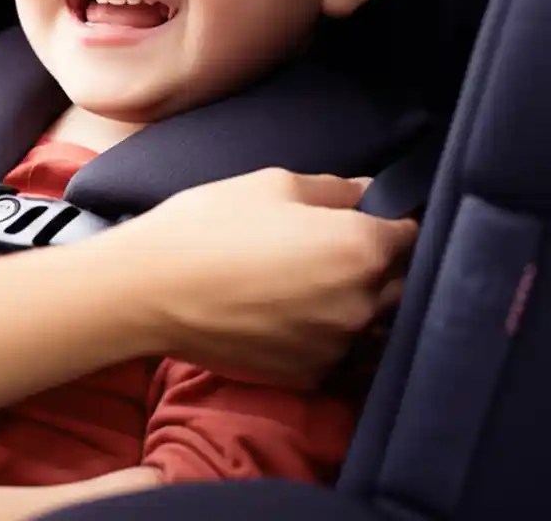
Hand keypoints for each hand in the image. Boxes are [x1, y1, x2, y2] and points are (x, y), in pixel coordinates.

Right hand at [102, 168, 417, 388]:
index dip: (390, 224)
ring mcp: (338, 345)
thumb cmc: (205, 227)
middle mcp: (363, 303)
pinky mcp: (309, 374)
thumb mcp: (270, 184)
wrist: (147, 291)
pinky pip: (336, 352)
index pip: (412, 235)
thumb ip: (334, 189)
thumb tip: (367, 193)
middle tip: (325, 251)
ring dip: (351, 305)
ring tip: (302, 286)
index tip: (365, 221)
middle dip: (375, 266)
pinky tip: (282, 314)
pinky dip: (321, 335)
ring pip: (370, 322)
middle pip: (399, 283)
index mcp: (362, 248)